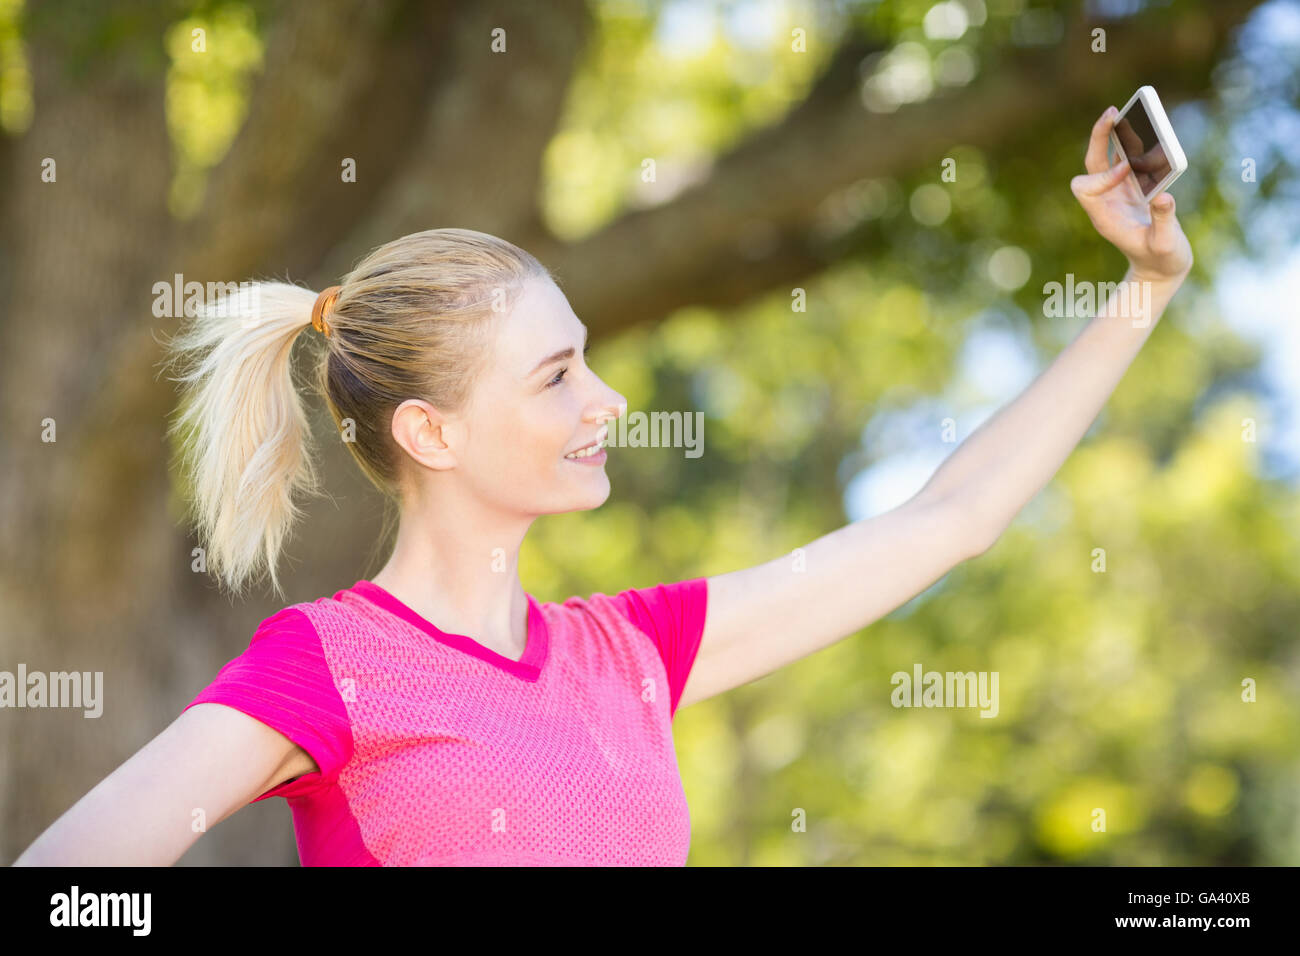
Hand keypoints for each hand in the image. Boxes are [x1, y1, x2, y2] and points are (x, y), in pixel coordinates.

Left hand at [1071, 106, 1192, 283]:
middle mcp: (1105, 202)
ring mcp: (1117, 194)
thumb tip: (1163, 195)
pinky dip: (1133, 144)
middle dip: (1100, 138)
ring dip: (1115, 134)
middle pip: (1091, 164)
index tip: (1127, 173)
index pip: (1086, 187)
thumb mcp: (1166, 244)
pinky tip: (1146, 129)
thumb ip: (1163, 221)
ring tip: (1126, 110)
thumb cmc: (1162, 260)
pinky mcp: (1132, 189)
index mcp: (1104, 217)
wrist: (1159, 270)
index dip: (1103, 176)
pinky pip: (1126, 160)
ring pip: (1107, 158)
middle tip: (1113, 111)